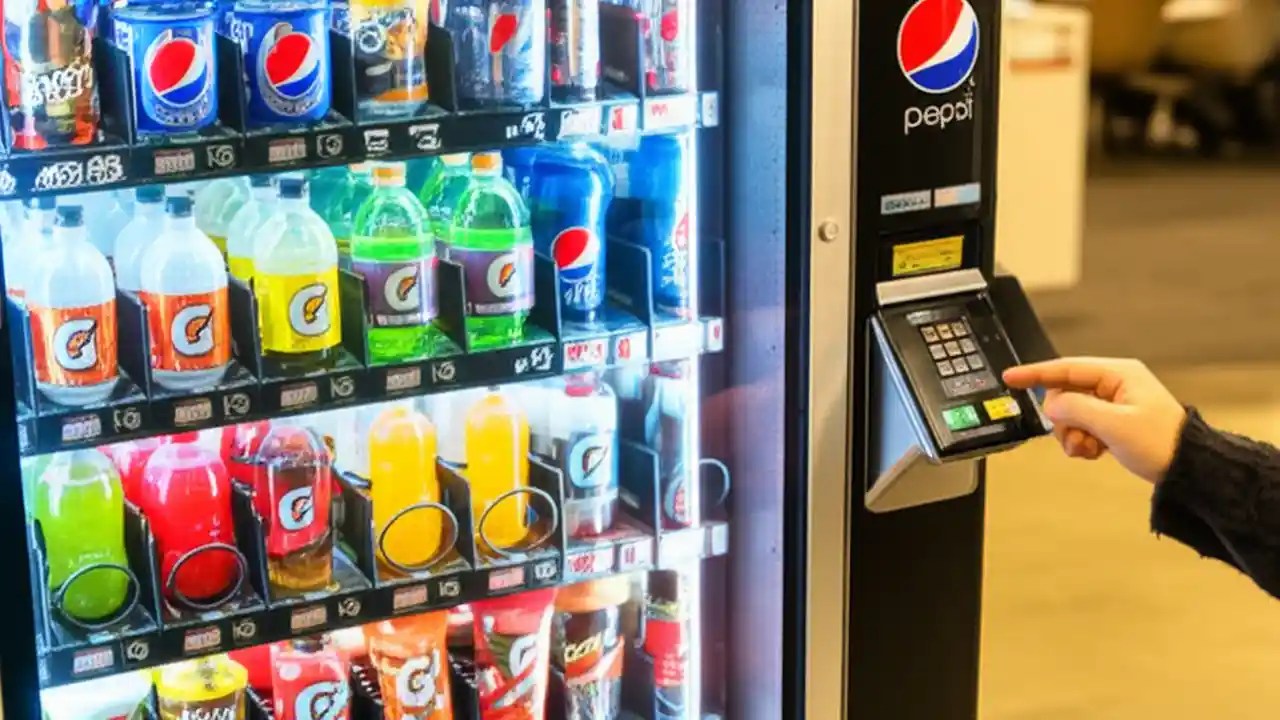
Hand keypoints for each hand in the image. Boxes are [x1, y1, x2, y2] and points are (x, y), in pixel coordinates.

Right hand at [1002, 357, 1186, 482]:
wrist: (1189, 469)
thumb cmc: (1161, 442)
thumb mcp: (1114, 424)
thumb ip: (1076, 409)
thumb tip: (1051, 405)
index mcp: (1118, 374)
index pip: (1066, 368)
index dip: (1036, 373)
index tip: (1010, 378)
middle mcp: (1114, 384)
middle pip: (1065, 394)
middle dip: (1063, 419)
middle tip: (1077, 438)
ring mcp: (1113, 404)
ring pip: (1071, 413)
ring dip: (1072, 434)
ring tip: (1088, 449)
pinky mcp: (1113, 423)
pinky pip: (1082, 426)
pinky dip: (1082, 441)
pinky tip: (1094, 452)